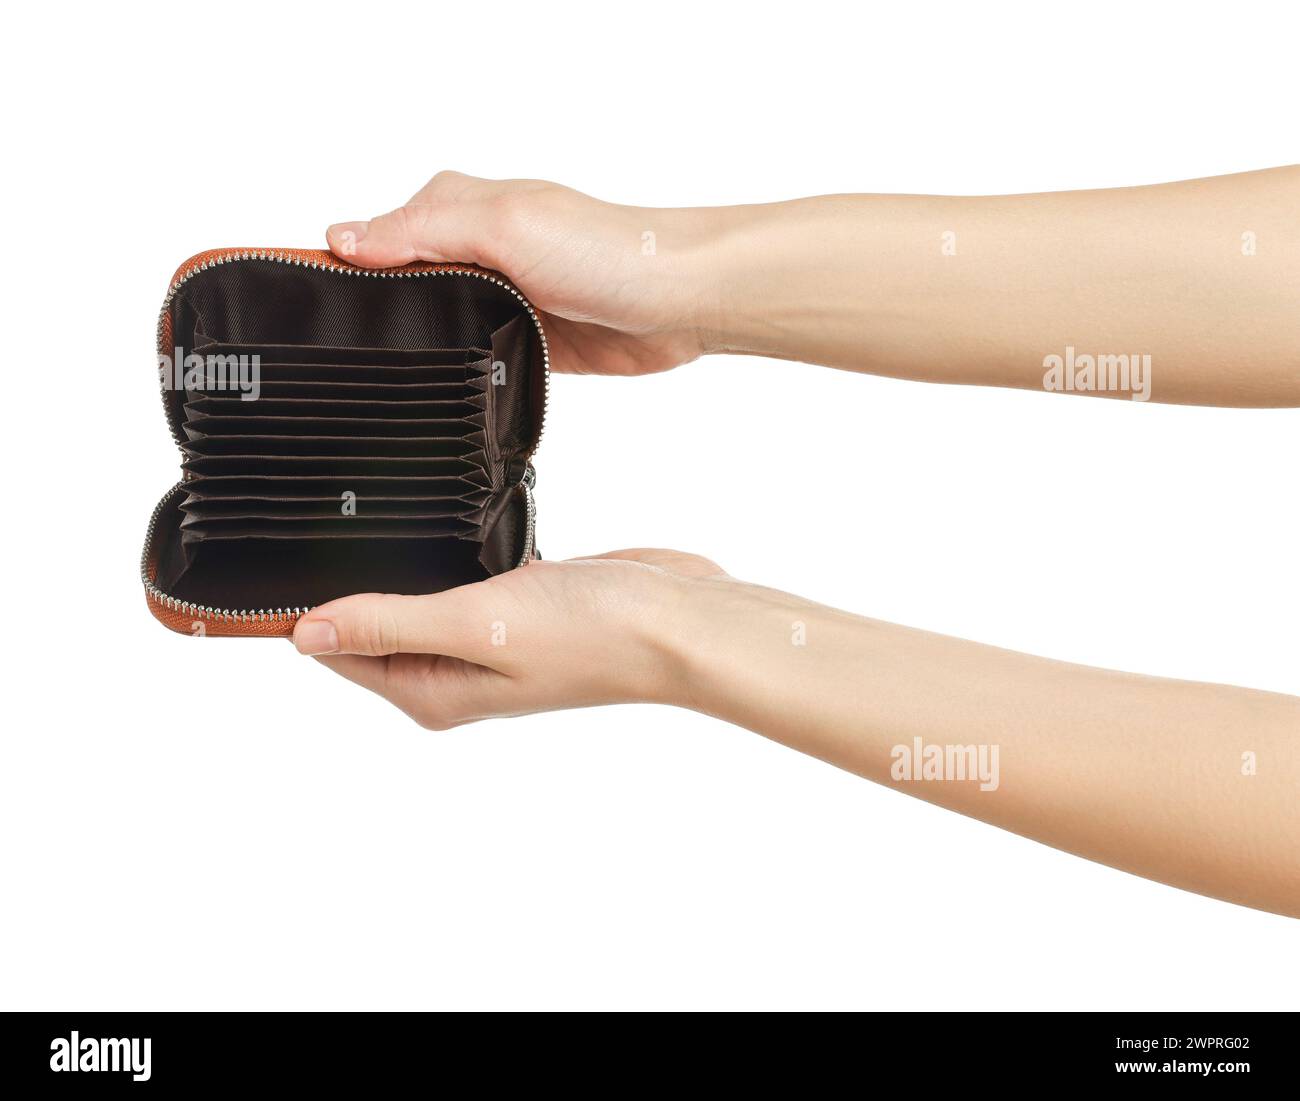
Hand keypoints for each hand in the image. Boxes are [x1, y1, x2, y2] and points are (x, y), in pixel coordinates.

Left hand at [292, 548, 726, 728]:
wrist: (677, 619)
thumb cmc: (591, 633)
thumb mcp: (475, 626)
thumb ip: (390, 624)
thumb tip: (304, 634)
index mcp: (433, 689)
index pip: (340, 651)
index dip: (301, 609)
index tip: (271, 557)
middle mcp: (455, 669)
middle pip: (372, 625)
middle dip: (345, 580)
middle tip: (313, 517)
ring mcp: (488, 636)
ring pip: (416, 597)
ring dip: (395, 564)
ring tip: (364, 512)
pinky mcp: (518, 602)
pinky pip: (459, 577)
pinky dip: (443, 552)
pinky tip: (437, 522)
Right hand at [327, 172, 721, 375]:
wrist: (677, 300)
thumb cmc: (604, 250)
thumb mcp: (501, 225)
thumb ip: (421, 232)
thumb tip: (344, 239)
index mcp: (460, 208)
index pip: (378, 232)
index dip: (344, 263)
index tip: (311, 299)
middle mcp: (477, 249)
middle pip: (401, 283)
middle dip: (377, 311)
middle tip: (348, 347)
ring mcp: (502, 297)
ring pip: (436, 324)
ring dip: (420, 343)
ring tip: (389, 370)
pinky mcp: (527, 341)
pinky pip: (474, 357)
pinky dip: (458, 369)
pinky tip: (441, 384)